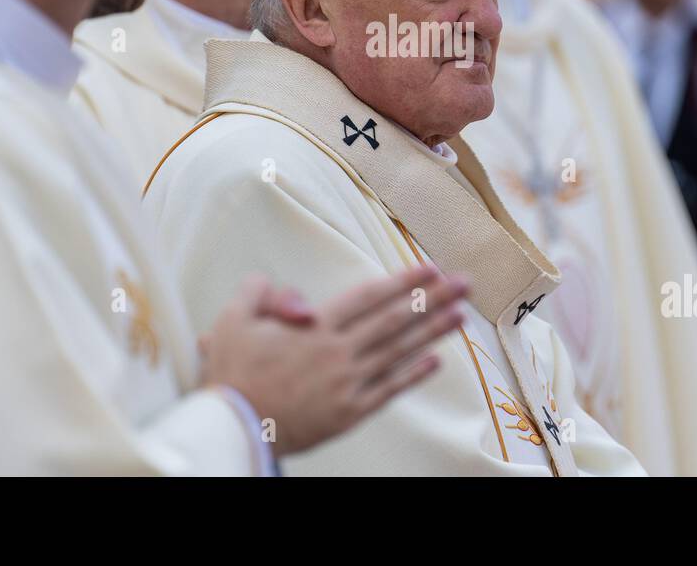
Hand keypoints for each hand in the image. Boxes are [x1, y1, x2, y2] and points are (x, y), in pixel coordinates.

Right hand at [202, 266, 466, 456]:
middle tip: (465, 284)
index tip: (430, 267)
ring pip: (399, 351)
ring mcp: (347, 384)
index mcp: (315, 327)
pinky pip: (388, 390)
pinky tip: (435, 361)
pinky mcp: (348, 413)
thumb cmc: (231, 375)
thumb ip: (261, 293)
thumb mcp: (233, 320)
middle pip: (395, 319)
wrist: (232, 428)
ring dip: (433, 331)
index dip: (403, 280)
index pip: (369, 296)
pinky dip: (413, 374)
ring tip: (462, 315)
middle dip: (433, 298)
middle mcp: (338, 352)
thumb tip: (289, 290)